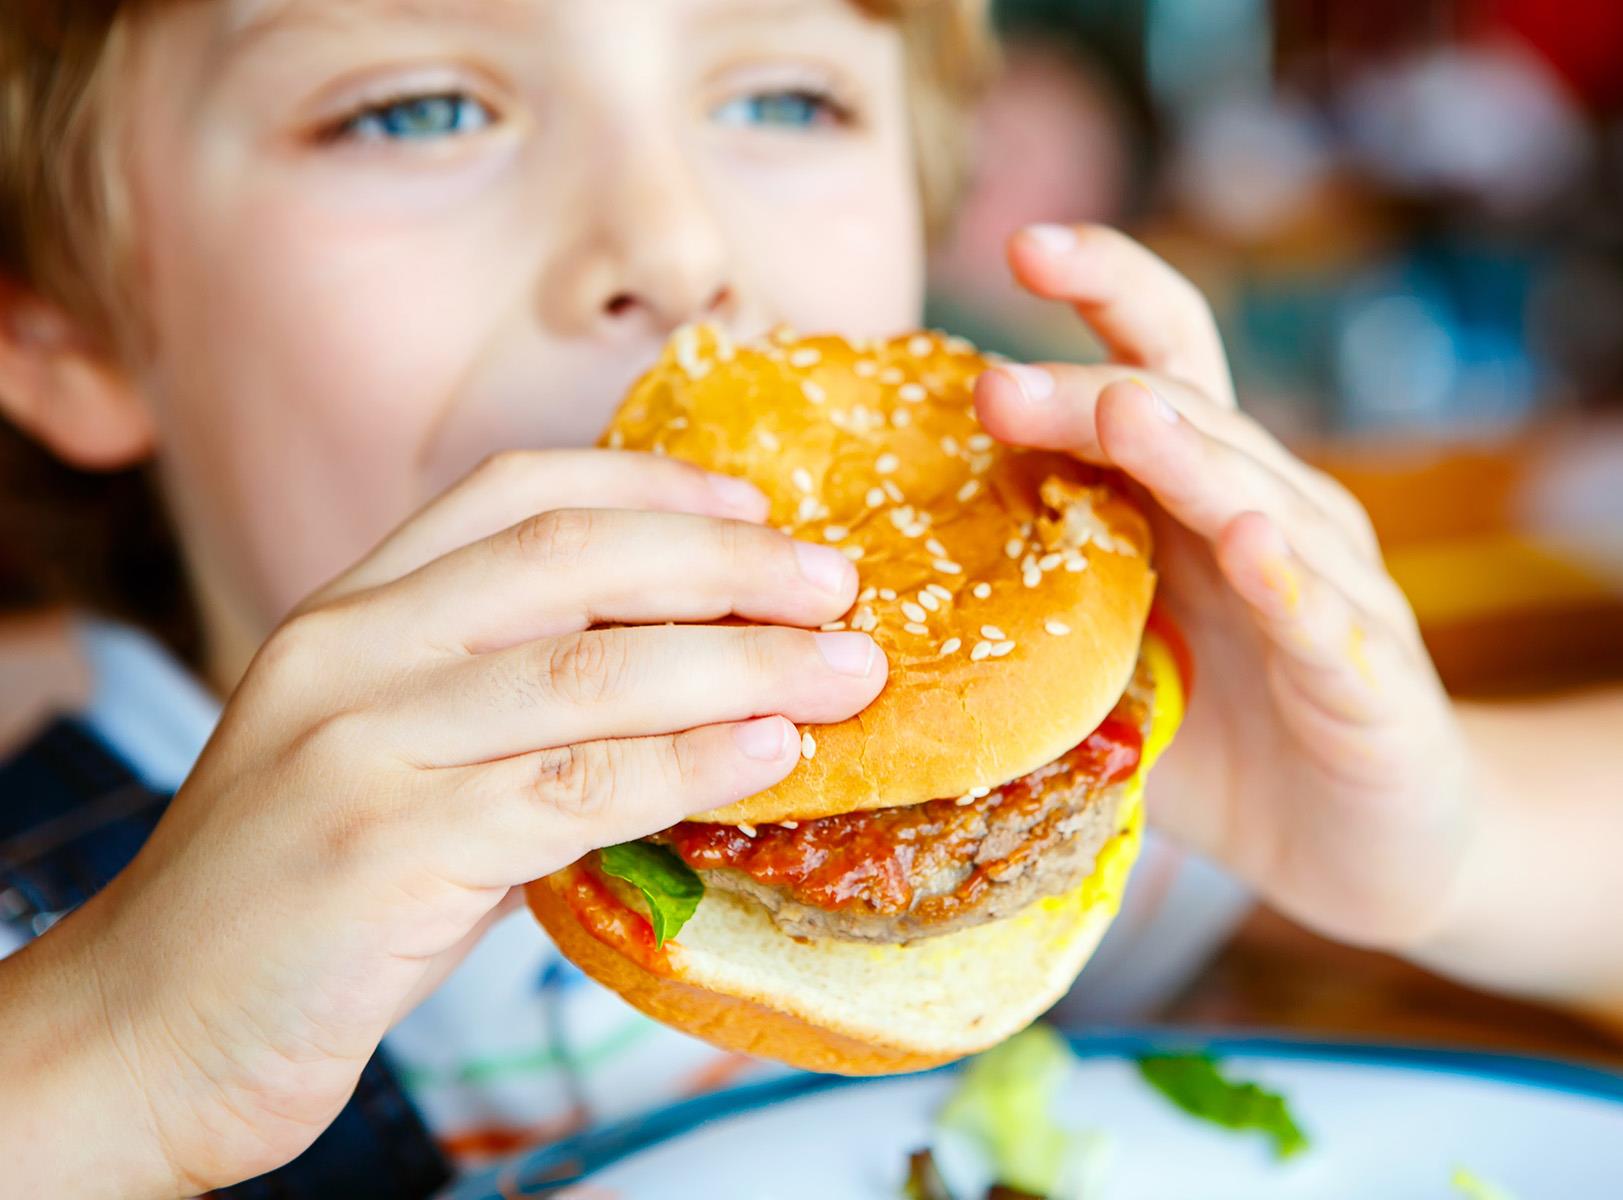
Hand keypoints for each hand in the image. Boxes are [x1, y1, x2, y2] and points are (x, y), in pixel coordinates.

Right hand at [17, 449, 885, 1196]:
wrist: (141, 1036)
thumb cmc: (295, 907)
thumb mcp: (393, 769)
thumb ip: (508, 719)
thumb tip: (691, 695)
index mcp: (349, 615)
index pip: (512, 494)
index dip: (650, 485)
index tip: (757, 509)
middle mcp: (349, 655)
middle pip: (571, 560)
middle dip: (726, 564)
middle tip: (841, 587)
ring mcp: (358, 747)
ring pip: (590, 672)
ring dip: (743, 663)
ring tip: (849, 672)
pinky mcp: (380, 851)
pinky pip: (572, 789)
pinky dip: (688, 764)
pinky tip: (770, 753)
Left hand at [974, 224, 1469, 948]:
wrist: (1371, 849)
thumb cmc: (1230, 743)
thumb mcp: (1114, 668)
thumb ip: (1039, 612)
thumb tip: (881, 590)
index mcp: (1204, 500)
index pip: (1159, 364)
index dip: (1106, 291)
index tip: (1020, 245)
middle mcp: (1275, 518)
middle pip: (1187, 420)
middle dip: (1090, 393)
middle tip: (996, 385)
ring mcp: (1331, 592)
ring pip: (1259, 499)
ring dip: (1187, 457)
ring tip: (1121, 416)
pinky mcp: (1371, 679)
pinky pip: (1324, 621)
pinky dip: (1289, 582)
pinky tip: (1248, 545)